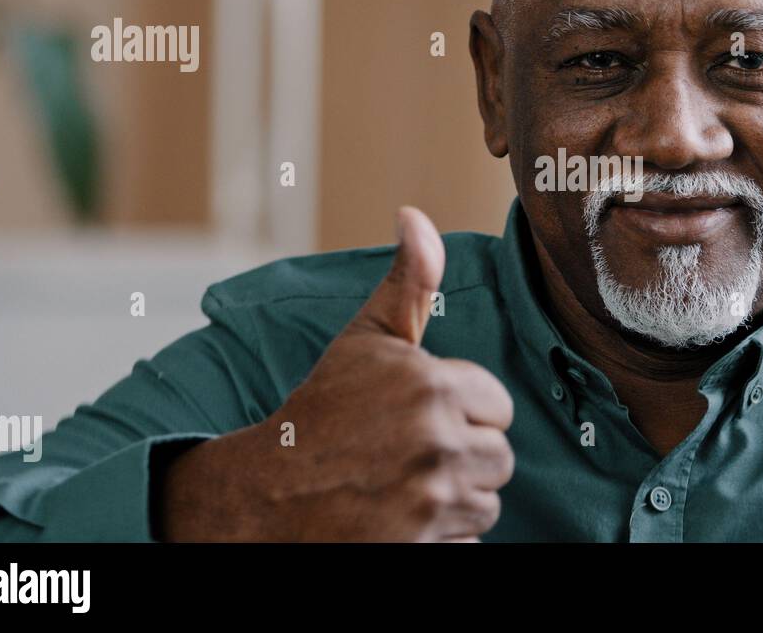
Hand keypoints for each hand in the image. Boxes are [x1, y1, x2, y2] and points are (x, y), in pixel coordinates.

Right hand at [159, 207, 514, 541]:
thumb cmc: (321, 412)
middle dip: (463, 457)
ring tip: (403, 484)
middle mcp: (439, 443)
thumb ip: (409, 282)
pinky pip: (468, 542)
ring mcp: (430, 501)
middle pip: (499, 458)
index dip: (463, 411)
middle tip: (408, 453)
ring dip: (454, 498)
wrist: (264, 496)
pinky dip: (442, 535)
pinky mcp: (422, 547)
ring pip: (486, 502)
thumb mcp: (365, 340)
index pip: (498, 407)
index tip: (418, 416)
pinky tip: (401, 518)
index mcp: (434, 387)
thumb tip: (416, 215)